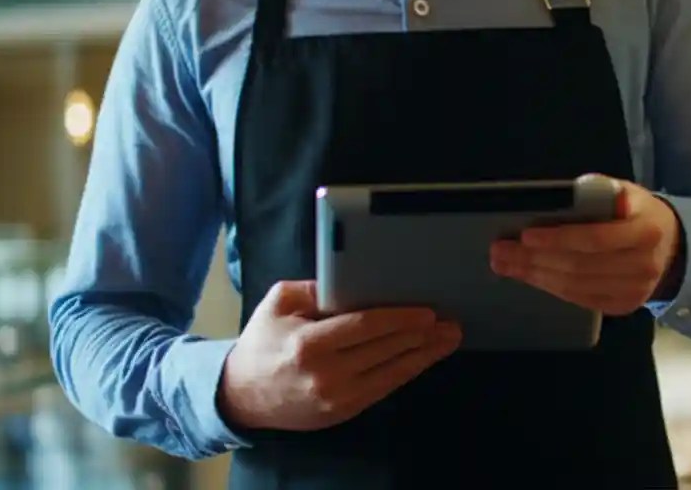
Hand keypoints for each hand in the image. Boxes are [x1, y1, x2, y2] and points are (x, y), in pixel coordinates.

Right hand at [217, 280, 460, 431]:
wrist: (241, 396)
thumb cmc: (262, 341)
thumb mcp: (279, 302)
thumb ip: (316, 289)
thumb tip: (354, 278)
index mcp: (309, 343)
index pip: (365, 327)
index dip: (400, 319)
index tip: (427, 311)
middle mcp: (326, 373)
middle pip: (385, 350)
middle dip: (421, 336)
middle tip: (449, 322)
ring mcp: (336, 397)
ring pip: (391, 373)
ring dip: (424, 356)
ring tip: (448, 340)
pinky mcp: (343, 412)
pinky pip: (383, 389)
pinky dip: (406, 372)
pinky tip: (423, 359)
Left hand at [490, 178, 684, 315]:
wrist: (672, 248)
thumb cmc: (639, 213)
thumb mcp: (628, 193)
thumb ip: (600, 191)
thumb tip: (566, 195)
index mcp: (645, 230)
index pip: (596, 238)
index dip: (559, 238)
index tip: (526, 235)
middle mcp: (643, 265)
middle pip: (580, 266)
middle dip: (534, 259)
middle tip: (501, 251)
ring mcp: (634, 291)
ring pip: (576, 287)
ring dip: (536, 276)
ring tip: (506, 264)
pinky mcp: (623, 306)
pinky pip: (580, 300)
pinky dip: (552, 287)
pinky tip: (530, 276)